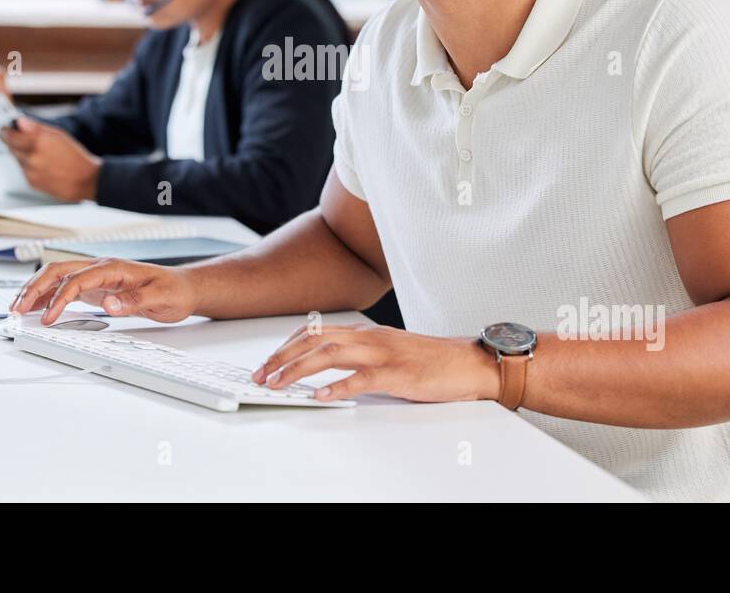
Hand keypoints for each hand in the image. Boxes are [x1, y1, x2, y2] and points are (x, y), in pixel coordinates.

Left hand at [0, 117, 100, 200]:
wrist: (86, 181)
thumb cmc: (76, 156)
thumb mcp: (60, 135)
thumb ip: (37, 128)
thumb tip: (20, 122)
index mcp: (38, 142)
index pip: (9, 135)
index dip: (5, 132)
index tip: (4, 129)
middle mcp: (31, 157)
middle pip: (11, 148)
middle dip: (14, 143)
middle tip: (22, 140)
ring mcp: (30, 172)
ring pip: (17, 160)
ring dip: (23, 156)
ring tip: (42, 155)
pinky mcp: (31, 183)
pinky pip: (24, 171)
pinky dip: (29, 167)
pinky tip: (44, 166)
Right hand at [11, 258, 196, 324]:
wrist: (184, 288)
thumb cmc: (173, 291)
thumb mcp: (159, 298)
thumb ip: (134, 301)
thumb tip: (108, 304)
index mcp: (114, 268)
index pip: (76, 279)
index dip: (58, 298)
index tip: (47, 317)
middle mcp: (102, 269)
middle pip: (58, 271)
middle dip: (34, 288)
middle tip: (16, 308)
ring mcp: (98, 277)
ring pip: (58, 277)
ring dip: (36, 290)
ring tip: (17, 307)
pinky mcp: (98, 287)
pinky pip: (66, 287)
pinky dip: (48, 296)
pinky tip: (38, 307)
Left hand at [250, 323, 500, 403]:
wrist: (468, 362)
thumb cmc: (431, 360)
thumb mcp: (389, 350)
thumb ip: (361, 355)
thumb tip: (330, 368)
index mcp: (366, 332)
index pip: (315, 332)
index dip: (287, 345)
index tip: (268, 360)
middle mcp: (369, 338)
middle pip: (314, 340)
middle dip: (282, 357)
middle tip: (261, 374)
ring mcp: (382, 354)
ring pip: (329, 355)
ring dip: (298, 370)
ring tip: (277, 383)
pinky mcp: (396, 374)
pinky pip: (361, 379)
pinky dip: (337, 387)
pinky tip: (320, 396)